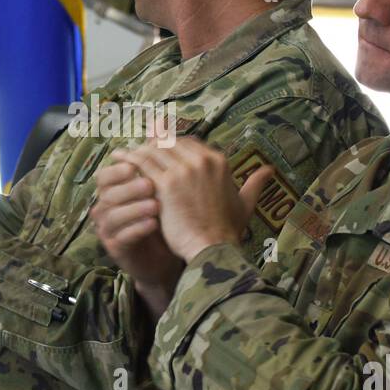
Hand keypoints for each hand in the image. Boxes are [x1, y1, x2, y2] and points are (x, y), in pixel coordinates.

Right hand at [90, 155, 185, 318]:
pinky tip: (155, 223)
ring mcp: (109, 230)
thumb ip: (157, 157)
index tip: (140, 166)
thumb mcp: (162, 185)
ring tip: (156, 205)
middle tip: (151, 184)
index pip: (105, 175)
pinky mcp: (117, 249)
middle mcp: (105, 208)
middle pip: (107, 194)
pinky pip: (122, 238)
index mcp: (112, 191)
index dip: (119, 170)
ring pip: (113, 216)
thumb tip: (161, 123)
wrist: (169, 251)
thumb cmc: (164, 214)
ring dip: (135, 208)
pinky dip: (138, 229)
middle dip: (129, 188)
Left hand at [112, 138, 273, 262]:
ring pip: (154, 151)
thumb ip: (255, 184)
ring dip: (136, 151)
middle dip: (151, 144)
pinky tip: (119, 163)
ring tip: (122, 154)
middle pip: (169, 143)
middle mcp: (202, 160)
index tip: (157, 147)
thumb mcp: (245, 204)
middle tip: (136, 147)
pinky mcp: (166, 184)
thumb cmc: (227, 230)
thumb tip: (270, 170)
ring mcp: (183, 170)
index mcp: (218, 161)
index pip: (188, 142)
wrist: (212, 247)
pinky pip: (143, 165)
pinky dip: (130, 162)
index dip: (170, 143)